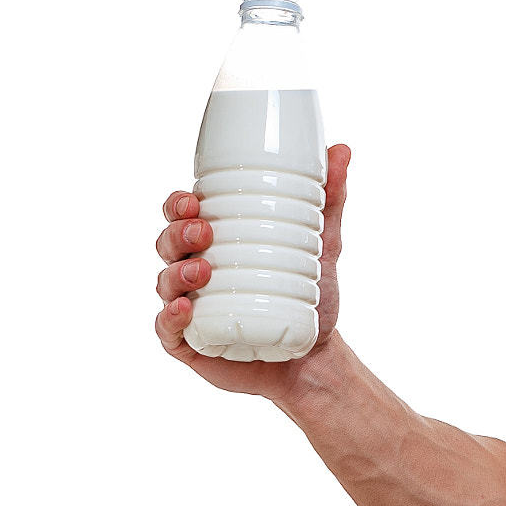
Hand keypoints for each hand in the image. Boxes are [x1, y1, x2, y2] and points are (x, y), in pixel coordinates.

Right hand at [154, 143, 351, 397]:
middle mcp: (194, 271)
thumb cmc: (310, 298)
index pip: (182, 214)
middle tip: (203, 231)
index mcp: (217, 243)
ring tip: (202, 269)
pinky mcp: (187, 342)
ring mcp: (187, 307)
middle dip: (177, 232)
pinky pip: (166, 328)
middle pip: (167, 242)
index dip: (178, 203)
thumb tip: (342, 149)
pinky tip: (185, 307)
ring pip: (164, 282)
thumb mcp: (323, 245)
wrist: (317, 356)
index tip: (194, 199)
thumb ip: (330, 199)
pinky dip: (170, 316)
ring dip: (176, 271)